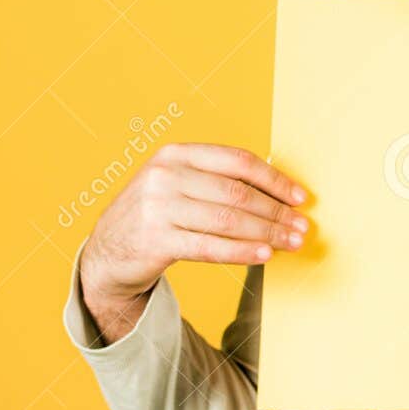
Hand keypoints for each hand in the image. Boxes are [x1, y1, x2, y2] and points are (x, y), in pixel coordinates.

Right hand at [78, 143, 309, 342]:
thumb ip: (217, 180)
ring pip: (228, 220)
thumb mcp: (177, 184)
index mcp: (177, 154)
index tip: (300, 197)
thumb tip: (278, 192)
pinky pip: (210, 247)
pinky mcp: (155, 240)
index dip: (275, 179)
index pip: (238, 161)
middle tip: (302, 227)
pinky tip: (265, 255)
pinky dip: (242, 251)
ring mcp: (157, 207)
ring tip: (292, 242)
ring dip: (267, 233)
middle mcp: (166, 175)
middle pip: (237, 192)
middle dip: (276, 212)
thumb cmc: (155, 215)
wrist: (106, 252)